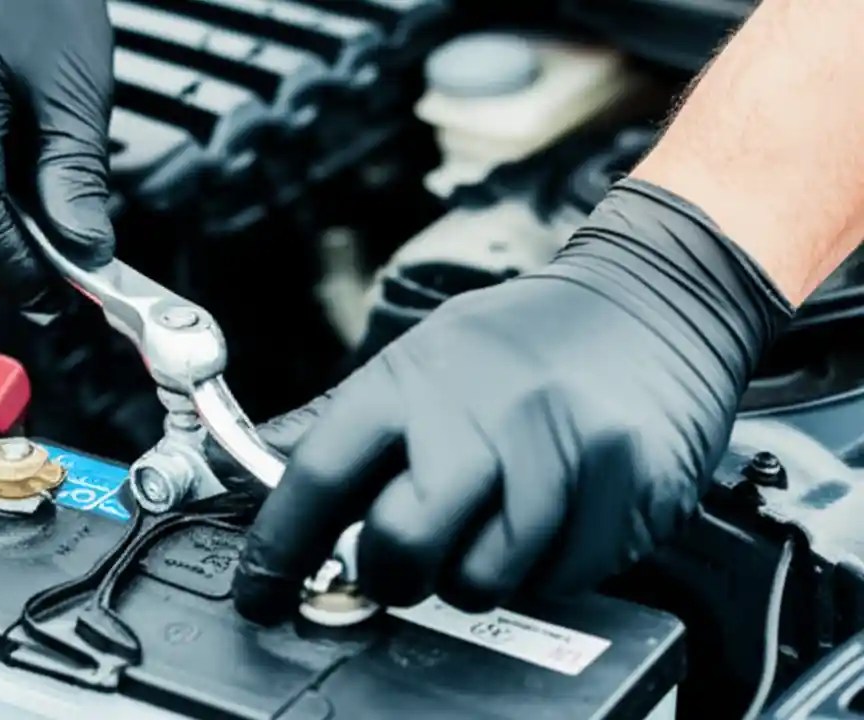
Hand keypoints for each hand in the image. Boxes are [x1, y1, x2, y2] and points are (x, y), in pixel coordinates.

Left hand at [233, 179, 792, 621]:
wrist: (654, 298)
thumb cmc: (526, 340)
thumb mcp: (422, 356)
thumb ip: (340, 421)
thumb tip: (255, 468)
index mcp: (411, 375)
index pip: (321, 473)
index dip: (280, 545)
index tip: (260, 588)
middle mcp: (478, 407)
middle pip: (400, 542)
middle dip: (391, 572)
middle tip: (405, 561)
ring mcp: (555, 445)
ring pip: (481, 578)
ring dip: (474, 575)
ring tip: (493, 526)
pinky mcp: (623, 484)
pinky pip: (559, 579)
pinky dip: (545, 569)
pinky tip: (554, 516)